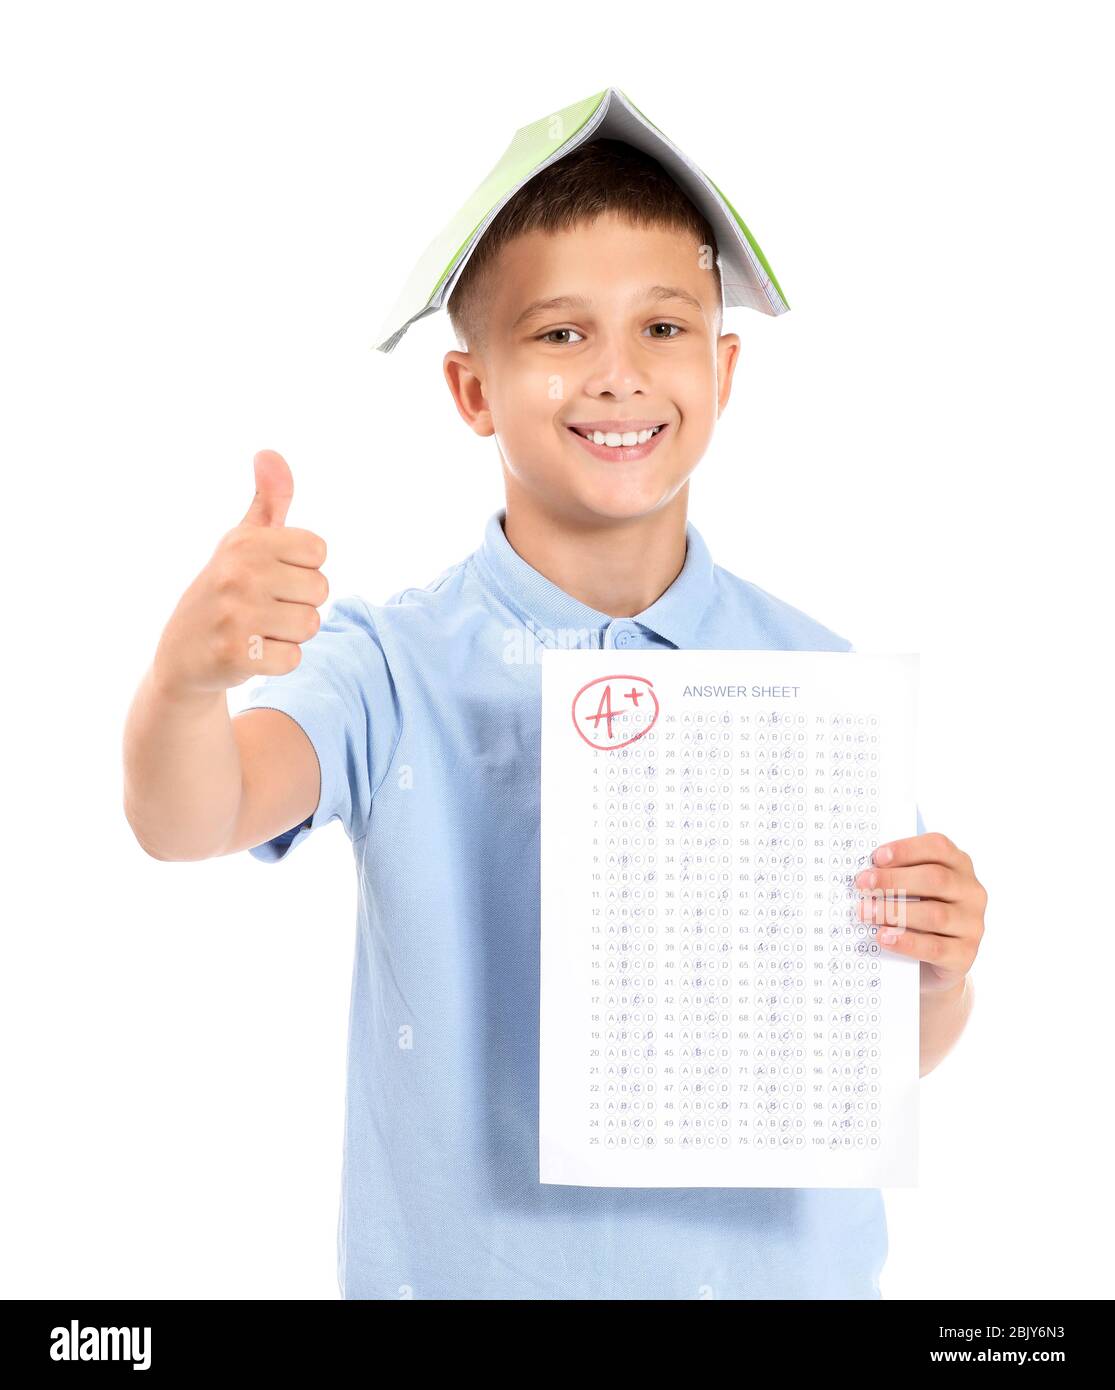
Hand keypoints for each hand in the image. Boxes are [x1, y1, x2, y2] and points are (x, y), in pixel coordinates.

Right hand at [151, 450, 328, 696]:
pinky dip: (278, 662)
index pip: (318, 551)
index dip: (302, 570)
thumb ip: (267, 501)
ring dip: (290, 635)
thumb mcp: (242, 542)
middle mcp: (239, 572)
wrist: (182, 654)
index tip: (272, 578)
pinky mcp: (237, 654)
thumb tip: (270, 453)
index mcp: (245, 542)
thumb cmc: (224, 591)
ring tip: (258, 630)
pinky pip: (293, 659)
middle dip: (298, 605)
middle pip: (320, 590)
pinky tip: (252, 653)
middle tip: (263, 609)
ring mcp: (236, 614)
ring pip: (310, 626)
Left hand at [853, 832, 986, 993]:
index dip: (907, 849)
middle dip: (894, 880)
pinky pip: (935, 947)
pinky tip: (883, 937)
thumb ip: (898, 875)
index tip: (876, 857)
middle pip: (935, 879)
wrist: (932, 963)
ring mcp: (972, 924)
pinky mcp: (965, 954)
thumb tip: (866, 873)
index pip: (938, 847)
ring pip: (935, 914)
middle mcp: (971, 892)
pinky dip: (906, 942)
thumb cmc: (917, 913)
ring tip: (865, 912)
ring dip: (895, 911)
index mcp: (959, 865)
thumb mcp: (912, 889)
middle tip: (862, 884)